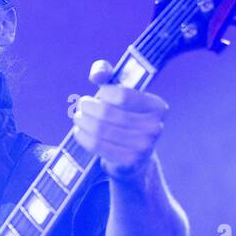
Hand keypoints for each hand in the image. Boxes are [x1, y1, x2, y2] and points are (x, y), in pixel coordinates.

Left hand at [71, 59, 168, 181]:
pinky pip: (97, 145)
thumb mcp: (120, 94)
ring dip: (83, 121)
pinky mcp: (129, 161)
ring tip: (78, 117)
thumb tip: (97, 74)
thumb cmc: (126, 118)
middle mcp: (155, 127)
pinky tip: (79, 131)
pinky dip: (83, 136)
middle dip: (88, 107)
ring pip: (100, 129)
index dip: (105, 93)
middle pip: (108, 112)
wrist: (134, 158)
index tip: (99, 94)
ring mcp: (144, 147)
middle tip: (81, 105)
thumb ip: (108, 74)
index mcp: (158, 107)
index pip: (123, 94)